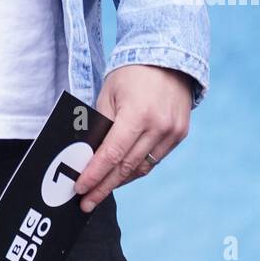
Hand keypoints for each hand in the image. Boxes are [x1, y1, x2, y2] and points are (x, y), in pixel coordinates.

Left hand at [74, 65, 193, 212]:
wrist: (169, 58)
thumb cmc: (132, 73)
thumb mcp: (108, 93)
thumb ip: (100, 124)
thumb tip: (88, 155)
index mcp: (137, 114)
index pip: (111, 154)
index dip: (94, 175)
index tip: (80, 189)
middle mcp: (158, 126)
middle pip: (125, 167)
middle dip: (104, 187)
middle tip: (87, 202)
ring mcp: (172, 132)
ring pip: (141, 167)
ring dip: (120, 181)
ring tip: (101, 190)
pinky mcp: (179, 134)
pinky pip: (155, 159)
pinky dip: (137, 168)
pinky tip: (122, 173)